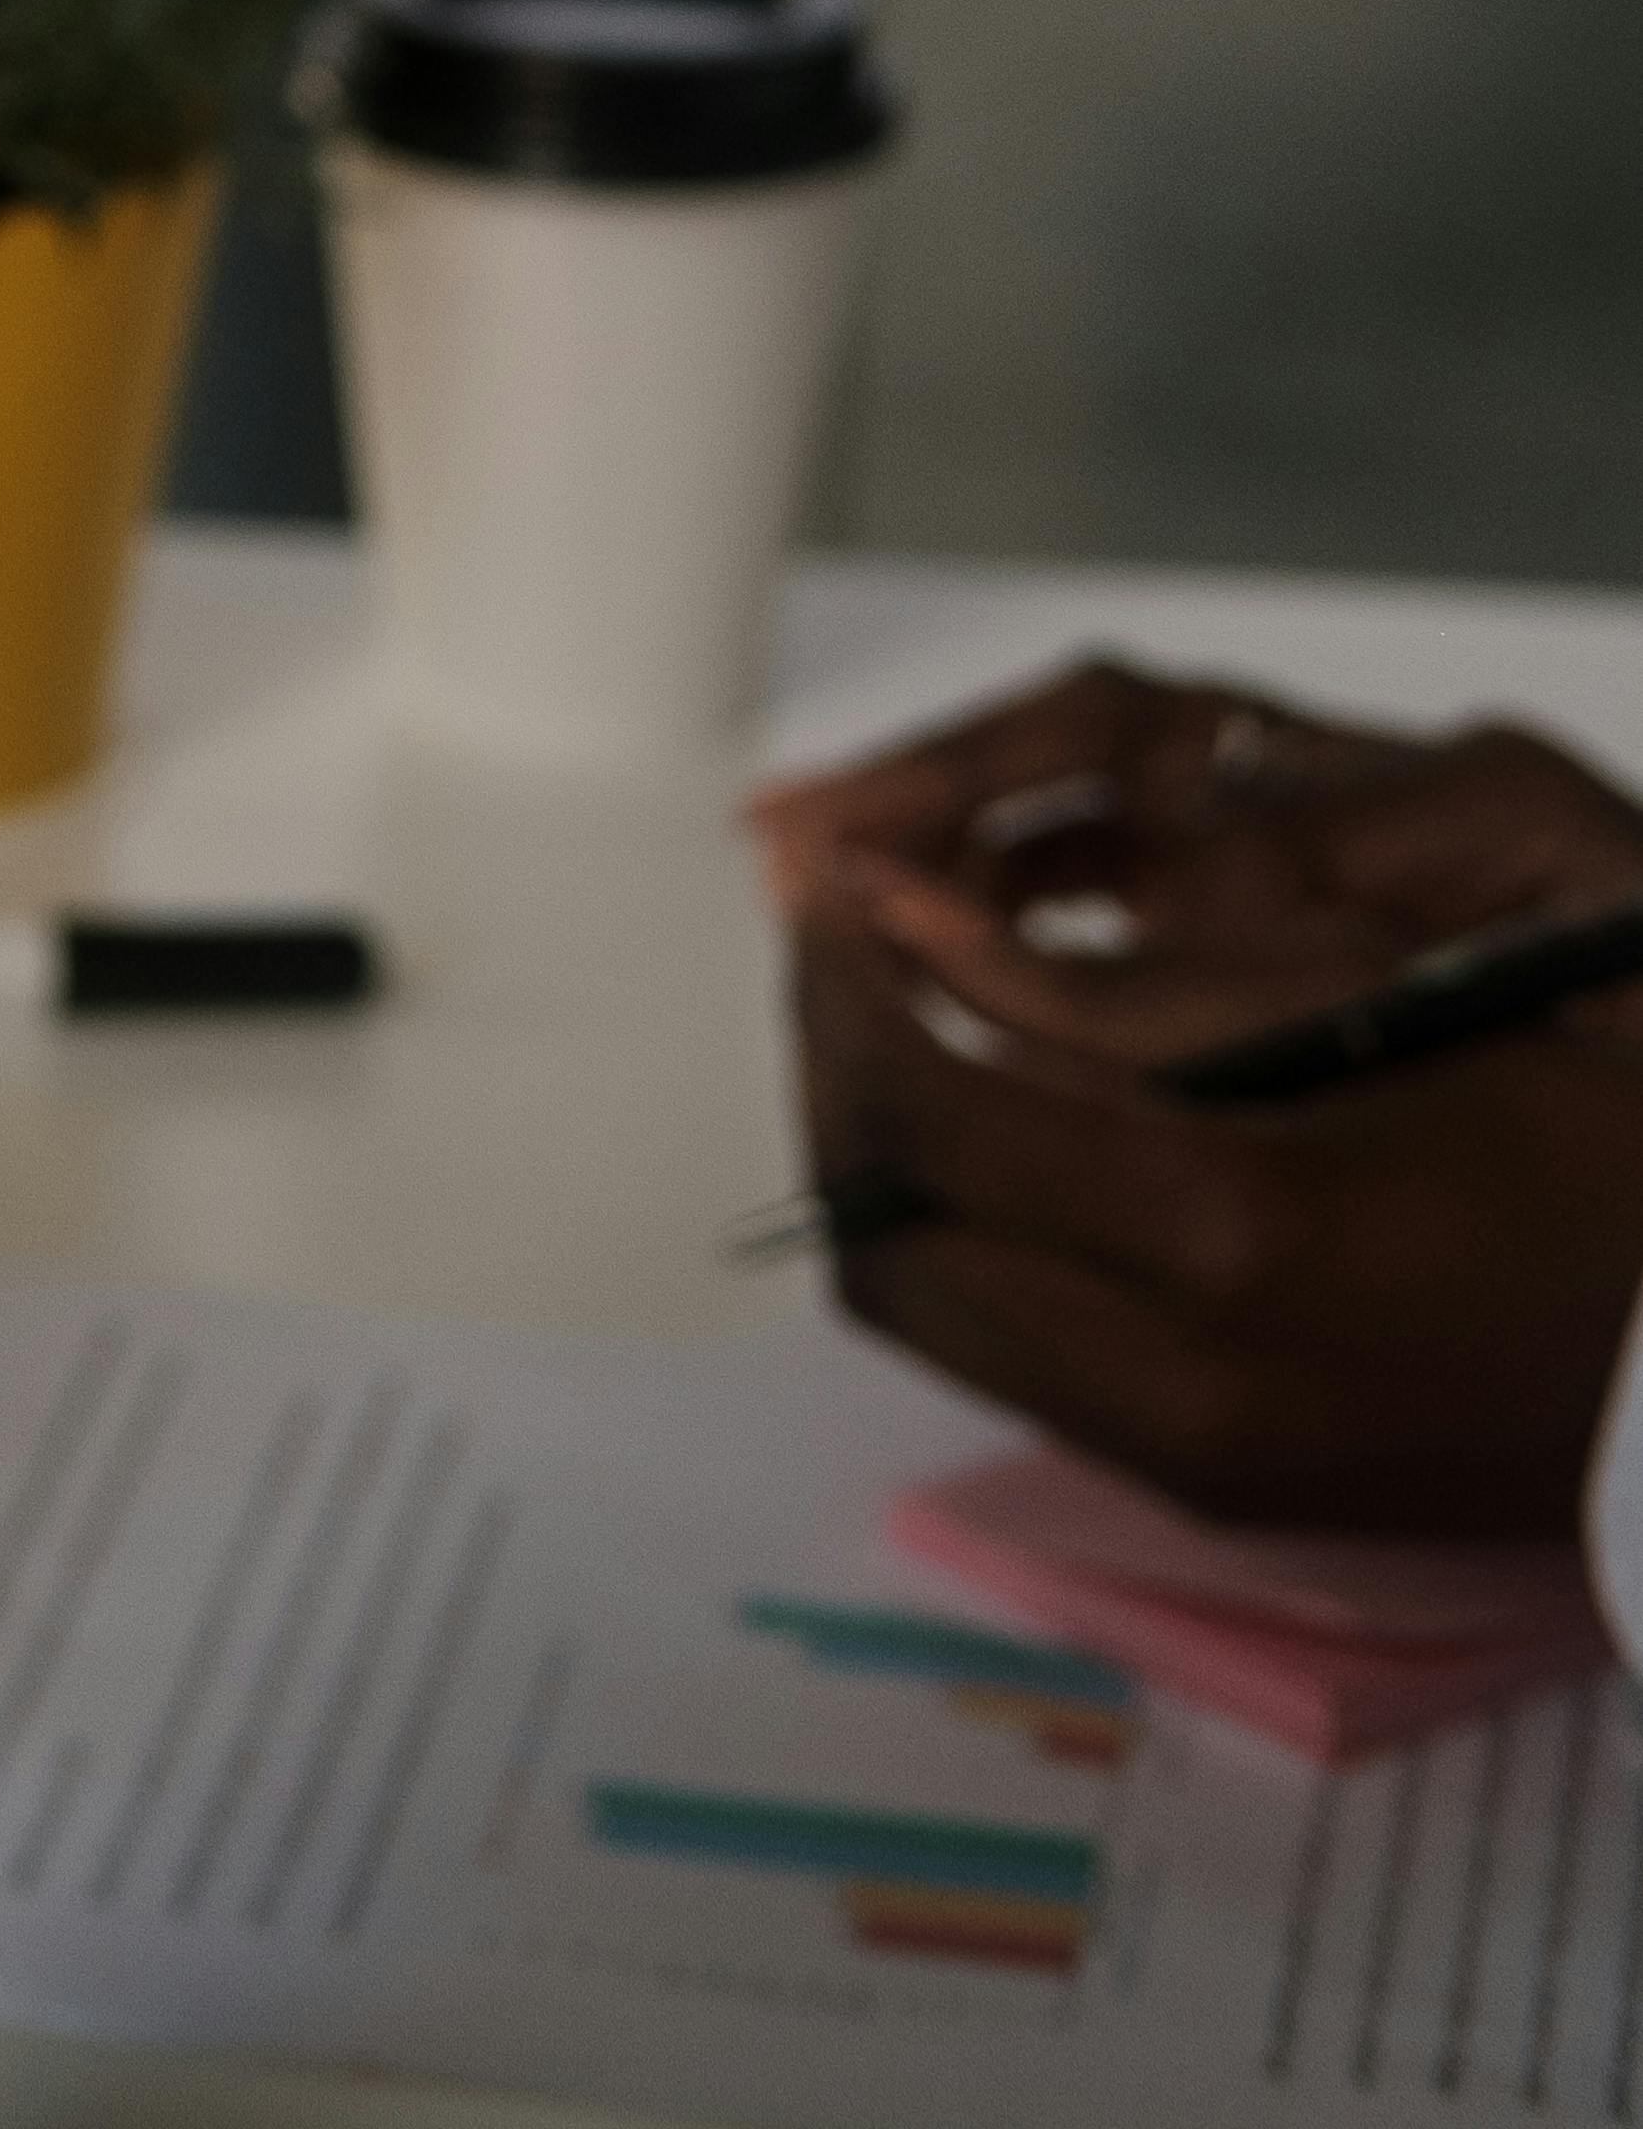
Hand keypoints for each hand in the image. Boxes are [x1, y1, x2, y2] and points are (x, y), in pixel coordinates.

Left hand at [763, 654, 1642, 1533]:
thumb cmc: (1595, 1155)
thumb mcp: (1380, 1005)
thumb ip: (1141, 978)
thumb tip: (923, 925)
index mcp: (1231, 1233)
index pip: (923, 1118)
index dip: (843, 990)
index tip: (833, 897)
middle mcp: (1184, 1380)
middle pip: (881, 1246)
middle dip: (826, 1085)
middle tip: (839, 958)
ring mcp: (1197, 1461)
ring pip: (925, 1320)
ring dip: (878, 1171)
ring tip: (903, 1028)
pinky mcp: (1217, 1493)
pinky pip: (1011, 1364)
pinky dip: (961, 1245)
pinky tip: (998, 1133)